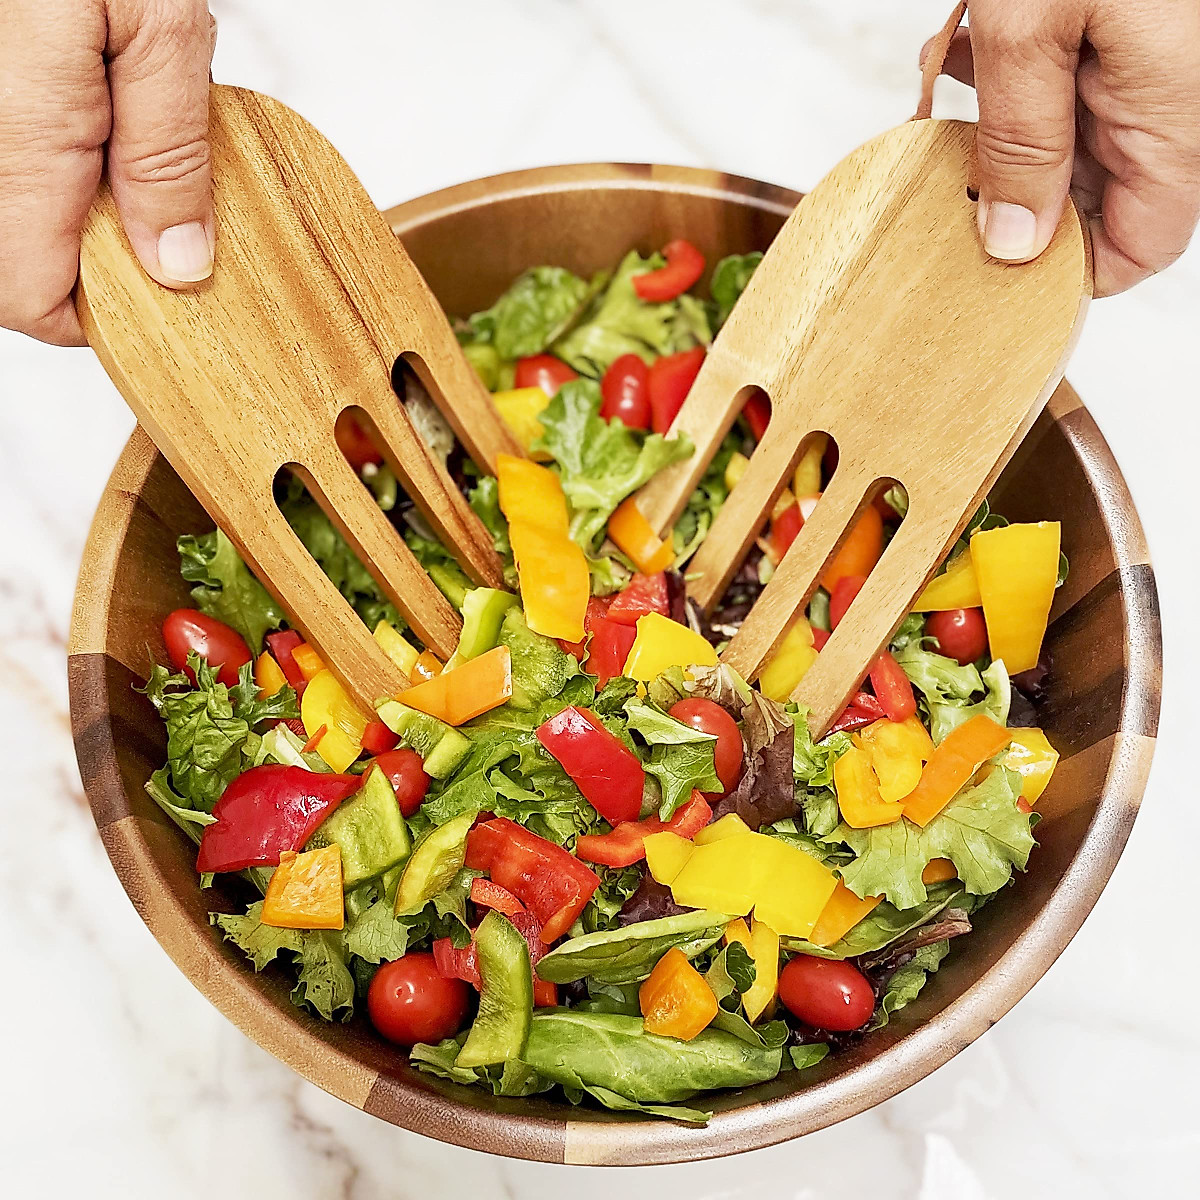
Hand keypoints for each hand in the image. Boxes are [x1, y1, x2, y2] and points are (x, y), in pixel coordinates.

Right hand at [0, 0, 214, 344]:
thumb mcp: (158, 29)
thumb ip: (168, 153)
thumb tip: (179, 264)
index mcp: (17, 144)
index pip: (35, 300)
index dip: (103, 312)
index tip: (160, 282)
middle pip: (17, 270)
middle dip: (93, 259)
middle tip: (155, 205)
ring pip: (10, 224)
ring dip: (76, 214)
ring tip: (123, 149)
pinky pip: (10, 175)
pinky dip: (56, 172)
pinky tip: (96, 124)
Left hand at [926, 0, 1199, 295]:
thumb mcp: (1028, 29)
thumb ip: (1020, 139)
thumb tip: (1013, 241)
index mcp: (1170, 111)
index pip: (1142, 248)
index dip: (1069, 271)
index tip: (995, 270)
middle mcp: (1170, 96)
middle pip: (1096, 198)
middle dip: (1014, 192)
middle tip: (951, 169)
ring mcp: (1147, 65)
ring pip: (1071, 143)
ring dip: (1003, 130)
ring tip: (956, 85)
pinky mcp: (1122, 32)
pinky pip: (1068, 86)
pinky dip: (1013, 82)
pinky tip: (967, 53)